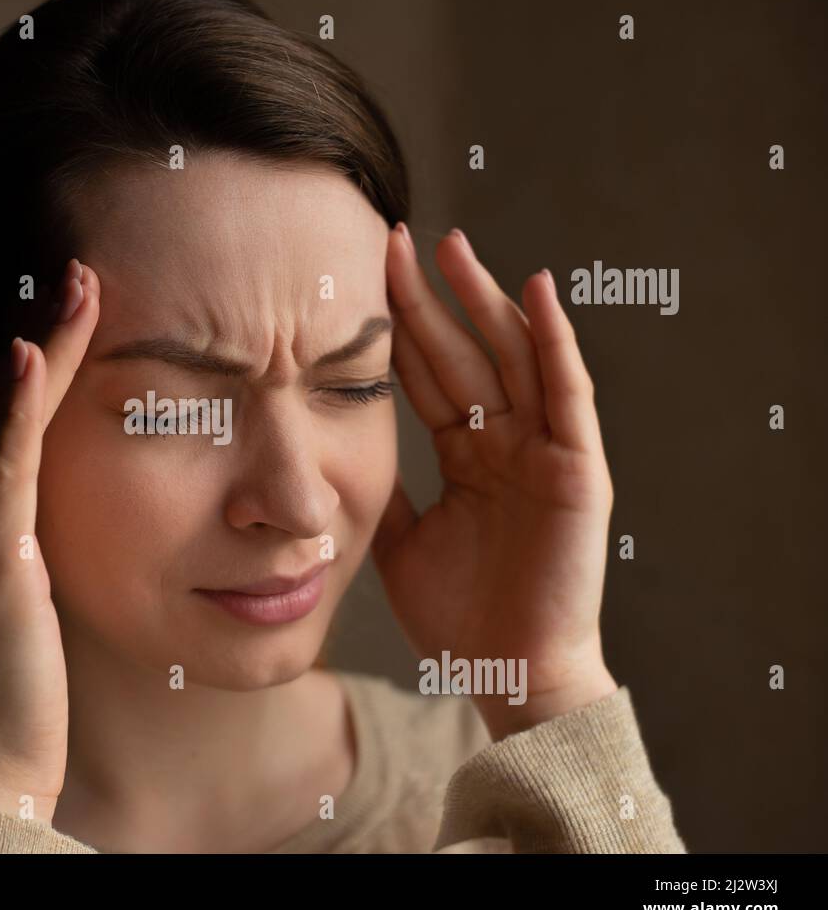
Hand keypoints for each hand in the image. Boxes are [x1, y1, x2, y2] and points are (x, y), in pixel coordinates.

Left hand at [372, 225, 617, 740]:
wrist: (506, 672)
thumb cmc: (460, 613)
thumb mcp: (401, 537)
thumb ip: (383, 487)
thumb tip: (331, 449)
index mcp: (468, 454)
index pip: (428, 375)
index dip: (399, 328)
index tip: (364, 277)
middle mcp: (506, 441)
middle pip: (466, 353)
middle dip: (433, 297)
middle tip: (401, 238)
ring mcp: (543, 450)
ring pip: (514, 358)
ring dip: (487, 300)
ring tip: (455, 247)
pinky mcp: (578, 467)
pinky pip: (568, 395)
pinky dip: (556, 343)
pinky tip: (539, 292)